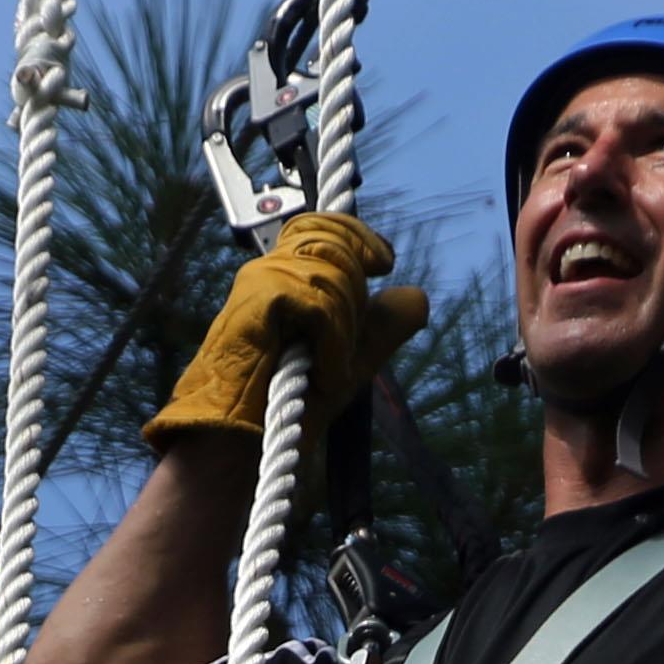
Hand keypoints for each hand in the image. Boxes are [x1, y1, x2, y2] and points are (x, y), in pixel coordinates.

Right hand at [145, 211, 428, 448]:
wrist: (245, 439)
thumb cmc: (289, 403)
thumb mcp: (350, 357)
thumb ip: (382, 325)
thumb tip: (418, 295)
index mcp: (286, 273)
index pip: (325, 224)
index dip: (360, 237)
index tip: (384, 262)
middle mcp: (272, 268)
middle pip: (337, 245)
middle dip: (355, 301)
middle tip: (340, 352)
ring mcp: (264, 279)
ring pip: (334, 275)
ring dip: (344, 335)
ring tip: (326, 372)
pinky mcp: (263, 298)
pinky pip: (322, 306)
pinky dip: (333, 346)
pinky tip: (322, 375)